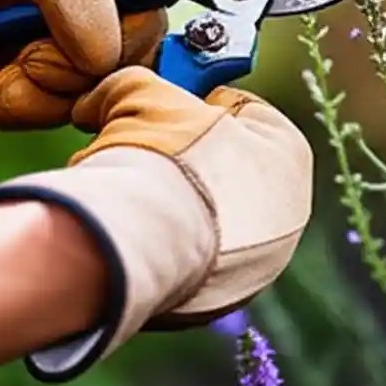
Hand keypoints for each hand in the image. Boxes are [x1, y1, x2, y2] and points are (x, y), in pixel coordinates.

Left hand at [0, 0, 164, 128]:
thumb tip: (101, 62)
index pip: (141, 35)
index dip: (99, 60)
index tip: (39, 58)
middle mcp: (104, 5)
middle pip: (101, 75)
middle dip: (50, 88)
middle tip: (4, 83)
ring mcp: (62, 31)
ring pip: (60, 94)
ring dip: (17, 102)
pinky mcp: (22, 49)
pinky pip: (22, 94)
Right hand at [0, 66, 313, 381]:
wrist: (141, 244)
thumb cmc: (158, 160)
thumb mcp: (141, 96)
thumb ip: (127, 88)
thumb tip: (94, 104)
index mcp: (289, 152)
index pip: (244, 112)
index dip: (198, 106)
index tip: (164, 112)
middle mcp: (290, 210)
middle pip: (233, 168)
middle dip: (191, 160)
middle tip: (145, 157)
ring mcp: (263, 260)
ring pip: (215, 219)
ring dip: (180, 207)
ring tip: (139, 201)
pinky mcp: (227, 297)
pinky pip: (198, 259)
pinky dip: (173, 247)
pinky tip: (143, 237)